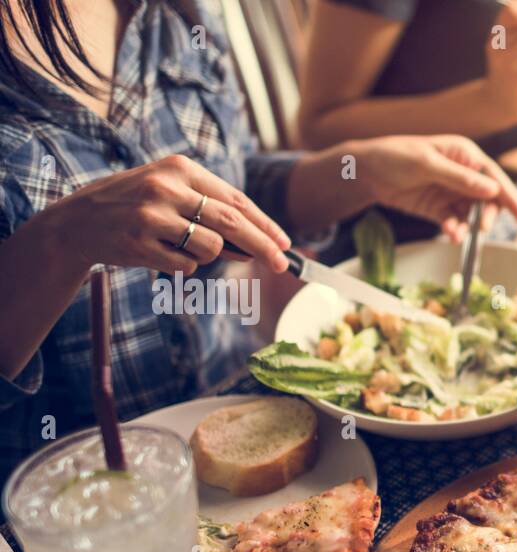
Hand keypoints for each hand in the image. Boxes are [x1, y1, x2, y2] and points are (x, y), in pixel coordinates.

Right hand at [55, 154, 289, 275]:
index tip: (284, 243)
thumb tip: (256, 246)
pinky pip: (186, 265)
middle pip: (232, 222)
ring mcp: (152, 215)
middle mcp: (167, 187)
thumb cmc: (135, 206)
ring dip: (206, 255)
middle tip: (283, 265)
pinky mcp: (140, 242)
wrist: (78, 221)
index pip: (235, 198)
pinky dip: (182, 265)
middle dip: (263, 246)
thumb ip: (210, 211)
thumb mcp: (171, 193)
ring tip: (176, 243)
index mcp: (180, 167)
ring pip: (210, 247)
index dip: (264, 224)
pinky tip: (157, 252)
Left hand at [358, 135, 516, 241]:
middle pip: (488, 200)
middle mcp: (463, 175)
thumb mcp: (427, 163)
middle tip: (479, 228)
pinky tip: (449, 235)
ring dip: (468, 227)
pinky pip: (455, 223)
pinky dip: (455, 230)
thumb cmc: (395, 156)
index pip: (495, 178)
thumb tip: (493, 190)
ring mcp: (451, 193)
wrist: (366, 171)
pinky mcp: (439, 209)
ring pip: (472, 215)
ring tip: (456, 235)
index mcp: (465, 155)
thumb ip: (460, 178)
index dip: (512, 198)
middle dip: (486, 216)